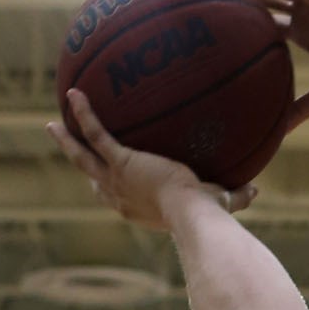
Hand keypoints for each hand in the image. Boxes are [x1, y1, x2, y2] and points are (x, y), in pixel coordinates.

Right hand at [47, 89, 256, 230]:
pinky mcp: (121, 161)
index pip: (113, 194)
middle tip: (64, 145)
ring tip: (53, 123)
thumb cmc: (207, 215)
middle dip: (75, 159)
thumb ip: (235, 197)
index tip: (102, 174)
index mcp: (134, 207)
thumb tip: (255, 191)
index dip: (103, 184)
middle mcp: (118, 196)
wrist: (193, 214)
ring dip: (66, 138)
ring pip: (81, 156)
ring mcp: (115, 179)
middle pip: (88, 175)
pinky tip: (75, 93)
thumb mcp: (219, 204)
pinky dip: (85, 113)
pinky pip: (97, 133)